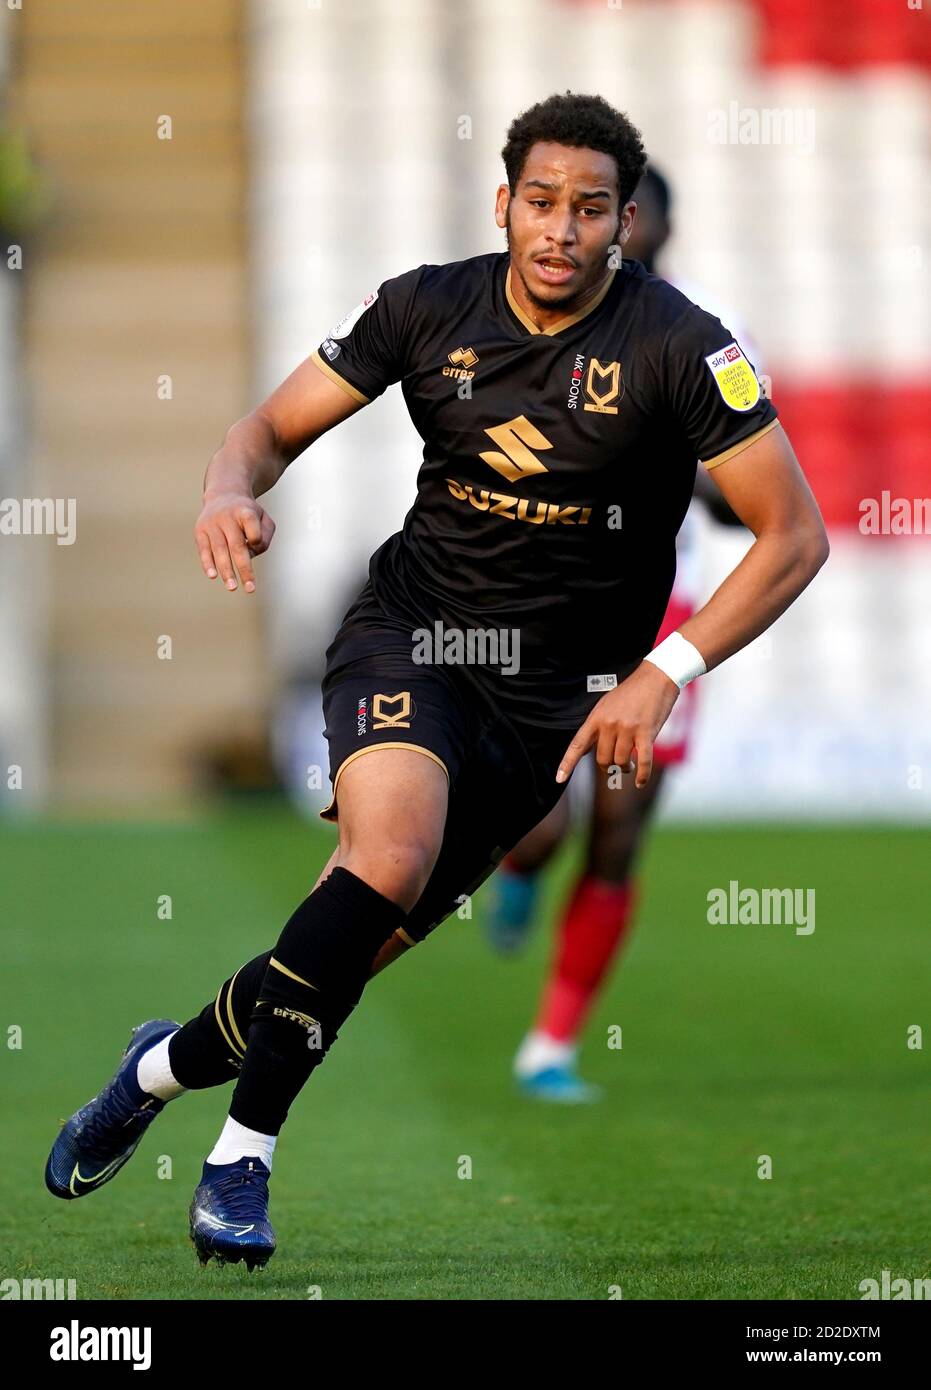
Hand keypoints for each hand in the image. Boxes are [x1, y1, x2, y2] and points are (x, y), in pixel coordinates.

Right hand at [194, 492, 275, 592]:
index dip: (255, 536)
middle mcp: (227, 516)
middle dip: (244, 568)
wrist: (223, 494)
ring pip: (219, 550)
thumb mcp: (263, 518)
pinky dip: (207, 563)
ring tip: (232, 588)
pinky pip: (204, 549)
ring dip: (226, 571)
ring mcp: (212, 523)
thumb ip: (265, 537)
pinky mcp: (200, 530)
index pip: (251, 524)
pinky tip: (212, 576)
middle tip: (250, 588)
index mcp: (245, 510)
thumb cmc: (248, 513)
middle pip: (236, 544)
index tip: (255, 544)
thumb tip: (250, 555)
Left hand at [556, 661, 679, 789]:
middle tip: (617, 765)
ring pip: (621, 761)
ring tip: (630, 765)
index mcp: (597, 718)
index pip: (578, 744)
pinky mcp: (647, 733)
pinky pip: (643, 761)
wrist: (656, 678)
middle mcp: (610, 724)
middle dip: (609, 766)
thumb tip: (581, 751)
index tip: (559, 779)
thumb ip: (594, 728)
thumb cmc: (631, 693)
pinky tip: (640, 783)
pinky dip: (642, 775)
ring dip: (625, 768)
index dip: (567, 763)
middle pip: (603, 759)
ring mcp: (628, 729)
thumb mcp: (605, 706)